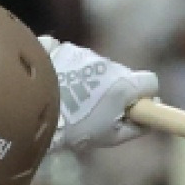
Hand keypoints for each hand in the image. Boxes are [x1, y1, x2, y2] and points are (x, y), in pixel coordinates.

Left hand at [39, 36, 158, 151]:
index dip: (144, 95)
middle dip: (114, 87)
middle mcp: (106, 62)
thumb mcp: (111, 137)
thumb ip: (138, 127)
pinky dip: (67, 67)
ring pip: (95, 65)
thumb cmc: (76, 130)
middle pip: (121, 72)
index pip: (150, 81)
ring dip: (89, 78)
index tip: (133, 106)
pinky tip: (57, 82)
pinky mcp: (60, 47)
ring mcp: (81, 52)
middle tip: (96, 107)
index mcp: (123, 83)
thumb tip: (151, 119)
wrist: (33, 114)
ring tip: (70, 97)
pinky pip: (70, 56)